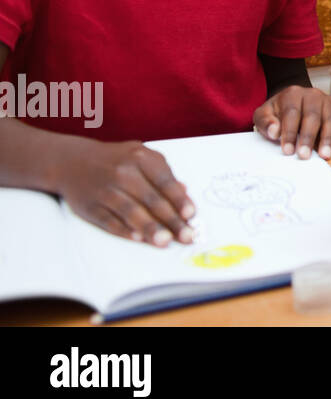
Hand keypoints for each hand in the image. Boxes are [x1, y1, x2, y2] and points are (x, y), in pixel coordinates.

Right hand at [57, 142, 194, 246]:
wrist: (71, 161)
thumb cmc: (115, 160)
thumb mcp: (140, 156)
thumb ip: (163, 173)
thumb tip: (184, 192)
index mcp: (140, 157)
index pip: (165, 181)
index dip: (179, 199)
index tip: (191, 215)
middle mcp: (123, 172)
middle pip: (151, 200)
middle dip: (171, 220)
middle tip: (187, 236)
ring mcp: (105, 190)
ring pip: (131, 212)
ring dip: (150, 229)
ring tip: (165, 242)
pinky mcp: (90, 206)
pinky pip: (110, 221)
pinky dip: (124, 230)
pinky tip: (138, 239)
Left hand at [254, 84, 330, 159]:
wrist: (293, 102)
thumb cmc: (278, 113)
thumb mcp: (264, 114)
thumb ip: (265, 122)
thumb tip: (274, 131)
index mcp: (293, 94)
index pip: (292, 113)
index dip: (290, 132)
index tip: (287, 151)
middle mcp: (313, 95)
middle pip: (313, 116)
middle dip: (308, 137)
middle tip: (304, 155)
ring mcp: (328, 101)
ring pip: (330, 119)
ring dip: (328, 138)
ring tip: (324, 155)